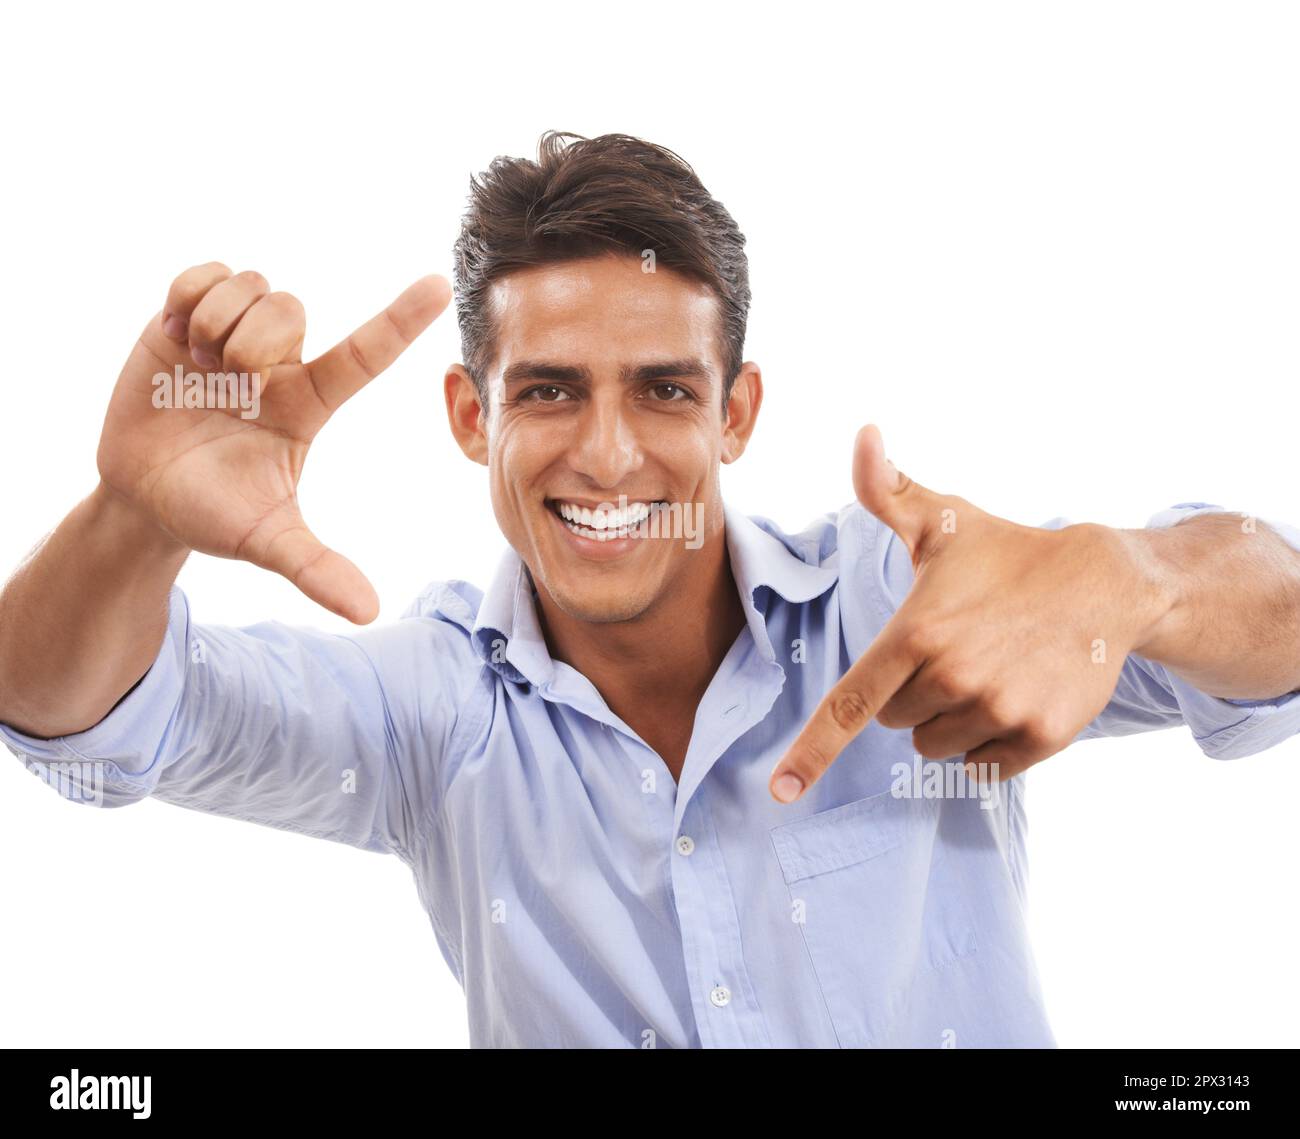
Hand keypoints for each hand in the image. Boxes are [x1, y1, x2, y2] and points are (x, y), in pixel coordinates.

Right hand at [96, 262, 450, 622]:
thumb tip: (368, 612)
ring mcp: (234, 337)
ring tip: (200, 368)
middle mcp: (279, 363)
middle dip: (255, 341)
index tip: (439, 287)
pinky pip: (203, 272)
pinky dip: (189, 297)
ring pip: (250, 285)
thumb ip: (315, 567)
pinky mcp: (187, 318)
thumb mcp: (265, 541)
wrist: (144, 499)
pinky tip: (177, 338)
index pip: (365, 355)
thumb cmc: (214, 515)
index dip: (400, 320)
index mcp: (308, 403)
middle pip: (290, 310)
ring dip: (219, 325)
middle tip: (229, 381)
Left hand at [768, 424, 1172, 799]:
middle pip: (893, 723)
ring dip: (948, 719)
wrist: (1107, 583)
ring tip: (986, 671)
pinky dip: (988, 742)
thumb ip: (887, 489)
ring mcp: (1000, 710)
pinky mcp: (1040, 737)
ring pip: (934, 746)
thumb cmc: (1008, 553)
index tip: (782, 791)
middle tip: (953, 652)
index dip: (811, 752)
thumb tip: (862, 433)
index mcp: (917, 632)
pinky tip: (1012, 696)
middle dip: (910, 695)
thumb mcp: (944, 521)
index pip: (850, 704)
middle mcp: (954, 676)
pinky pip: (982, 766)